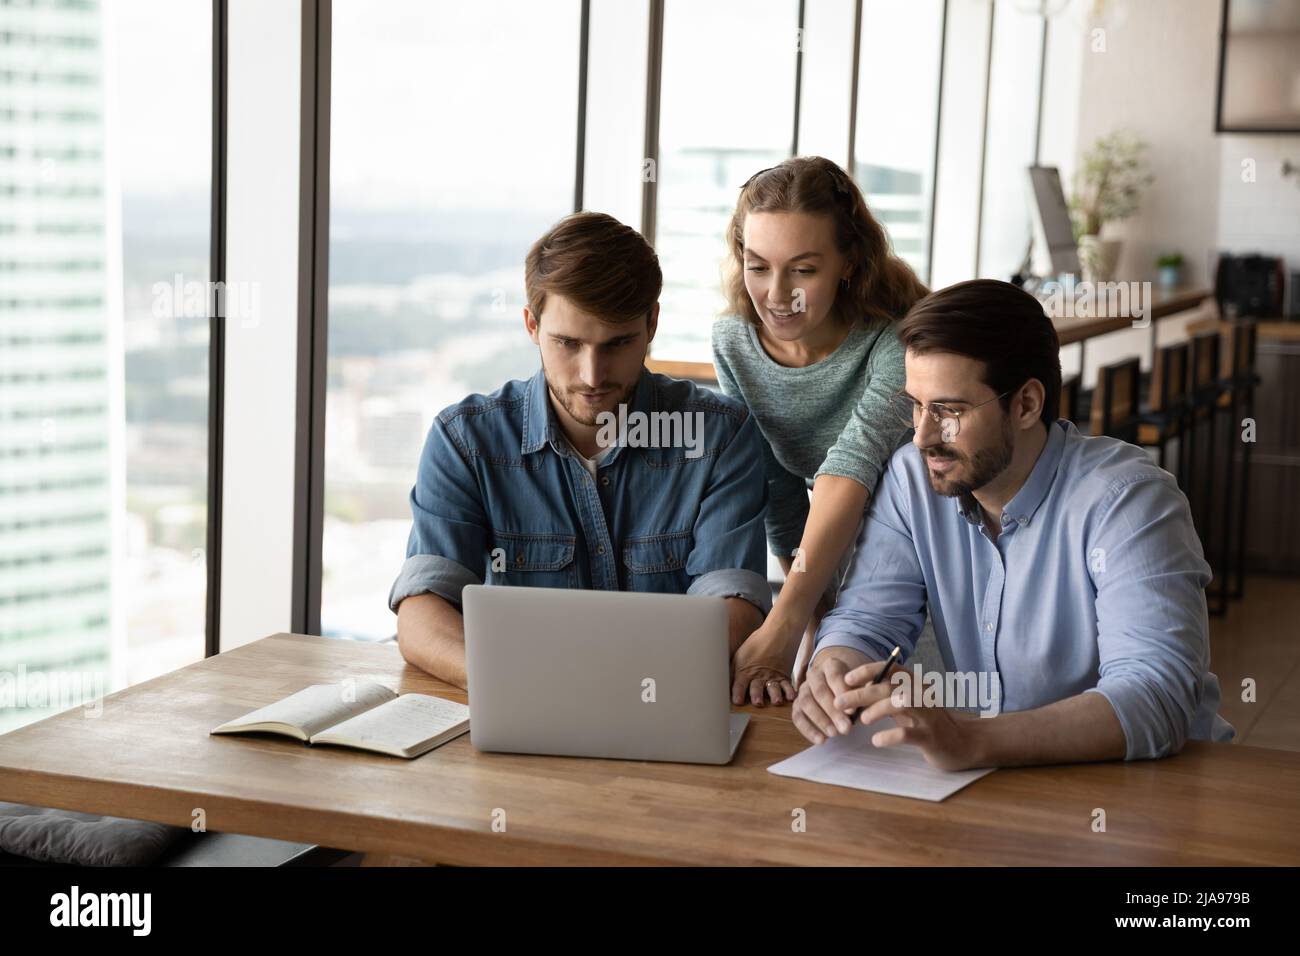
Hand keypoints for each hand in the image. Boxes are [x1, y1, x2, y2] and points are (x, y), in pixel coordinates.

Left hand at [731, 615, 801, 705]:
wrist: (776, 632)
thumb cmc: (755, 645)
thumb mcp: (739, 656)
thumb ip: (732, 672)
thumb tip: (721, 684)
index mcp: (745, 671)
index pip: (739, 684)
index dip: (738, 693)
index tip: (737, 702)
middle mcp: (759, 675)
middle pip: (757, 688)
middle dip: (756, 695)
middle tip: (757, 703)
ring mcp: (772, 676)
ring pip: (773, 688)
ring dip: (775, 695)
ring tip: (777, 702)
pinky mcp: (784, 676)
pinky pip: (787, 685)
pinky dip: (790, 692)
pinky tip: (792, 698)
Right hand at [791, 647, 871, 740]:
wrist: (840, 687)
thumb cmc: (854, 688)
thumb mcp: (862, 685)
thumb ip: (862, 694)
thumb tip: (863, 708)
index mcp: (831, 665)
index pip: (834, 675)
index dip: (842, 693)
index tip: (853, 711)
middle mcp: (814, 674)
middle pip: (819, 691)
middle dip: (832, 711)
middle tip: (846, 728)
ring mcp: (803, 689)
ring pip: (805, 702)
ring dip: (820, 720)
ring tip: (834, 734)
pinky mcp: (797, 704)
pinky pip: (797, 716)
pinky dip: (808, 729)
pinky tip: (821, 740)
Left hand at [832, 663, 982, 770]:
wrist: (964, 743)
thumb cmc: (930, 723)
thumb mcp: (909, 705)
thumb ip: (887, 697)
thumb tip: (855, 691)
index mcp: (916, 685)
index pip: (891, 668)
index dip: (867, 671)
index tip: (846, 679)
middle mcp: (922, 696)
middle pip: (889, 687)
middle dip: (860, 694)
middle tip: (840, 703)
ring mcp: (928, 716)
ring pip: (901, 703)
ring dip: (876, 710)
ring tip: (862, 720)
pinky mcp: (931, 738)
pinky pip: (908, 734)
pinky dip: (889, 736)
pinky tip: (877, 741)